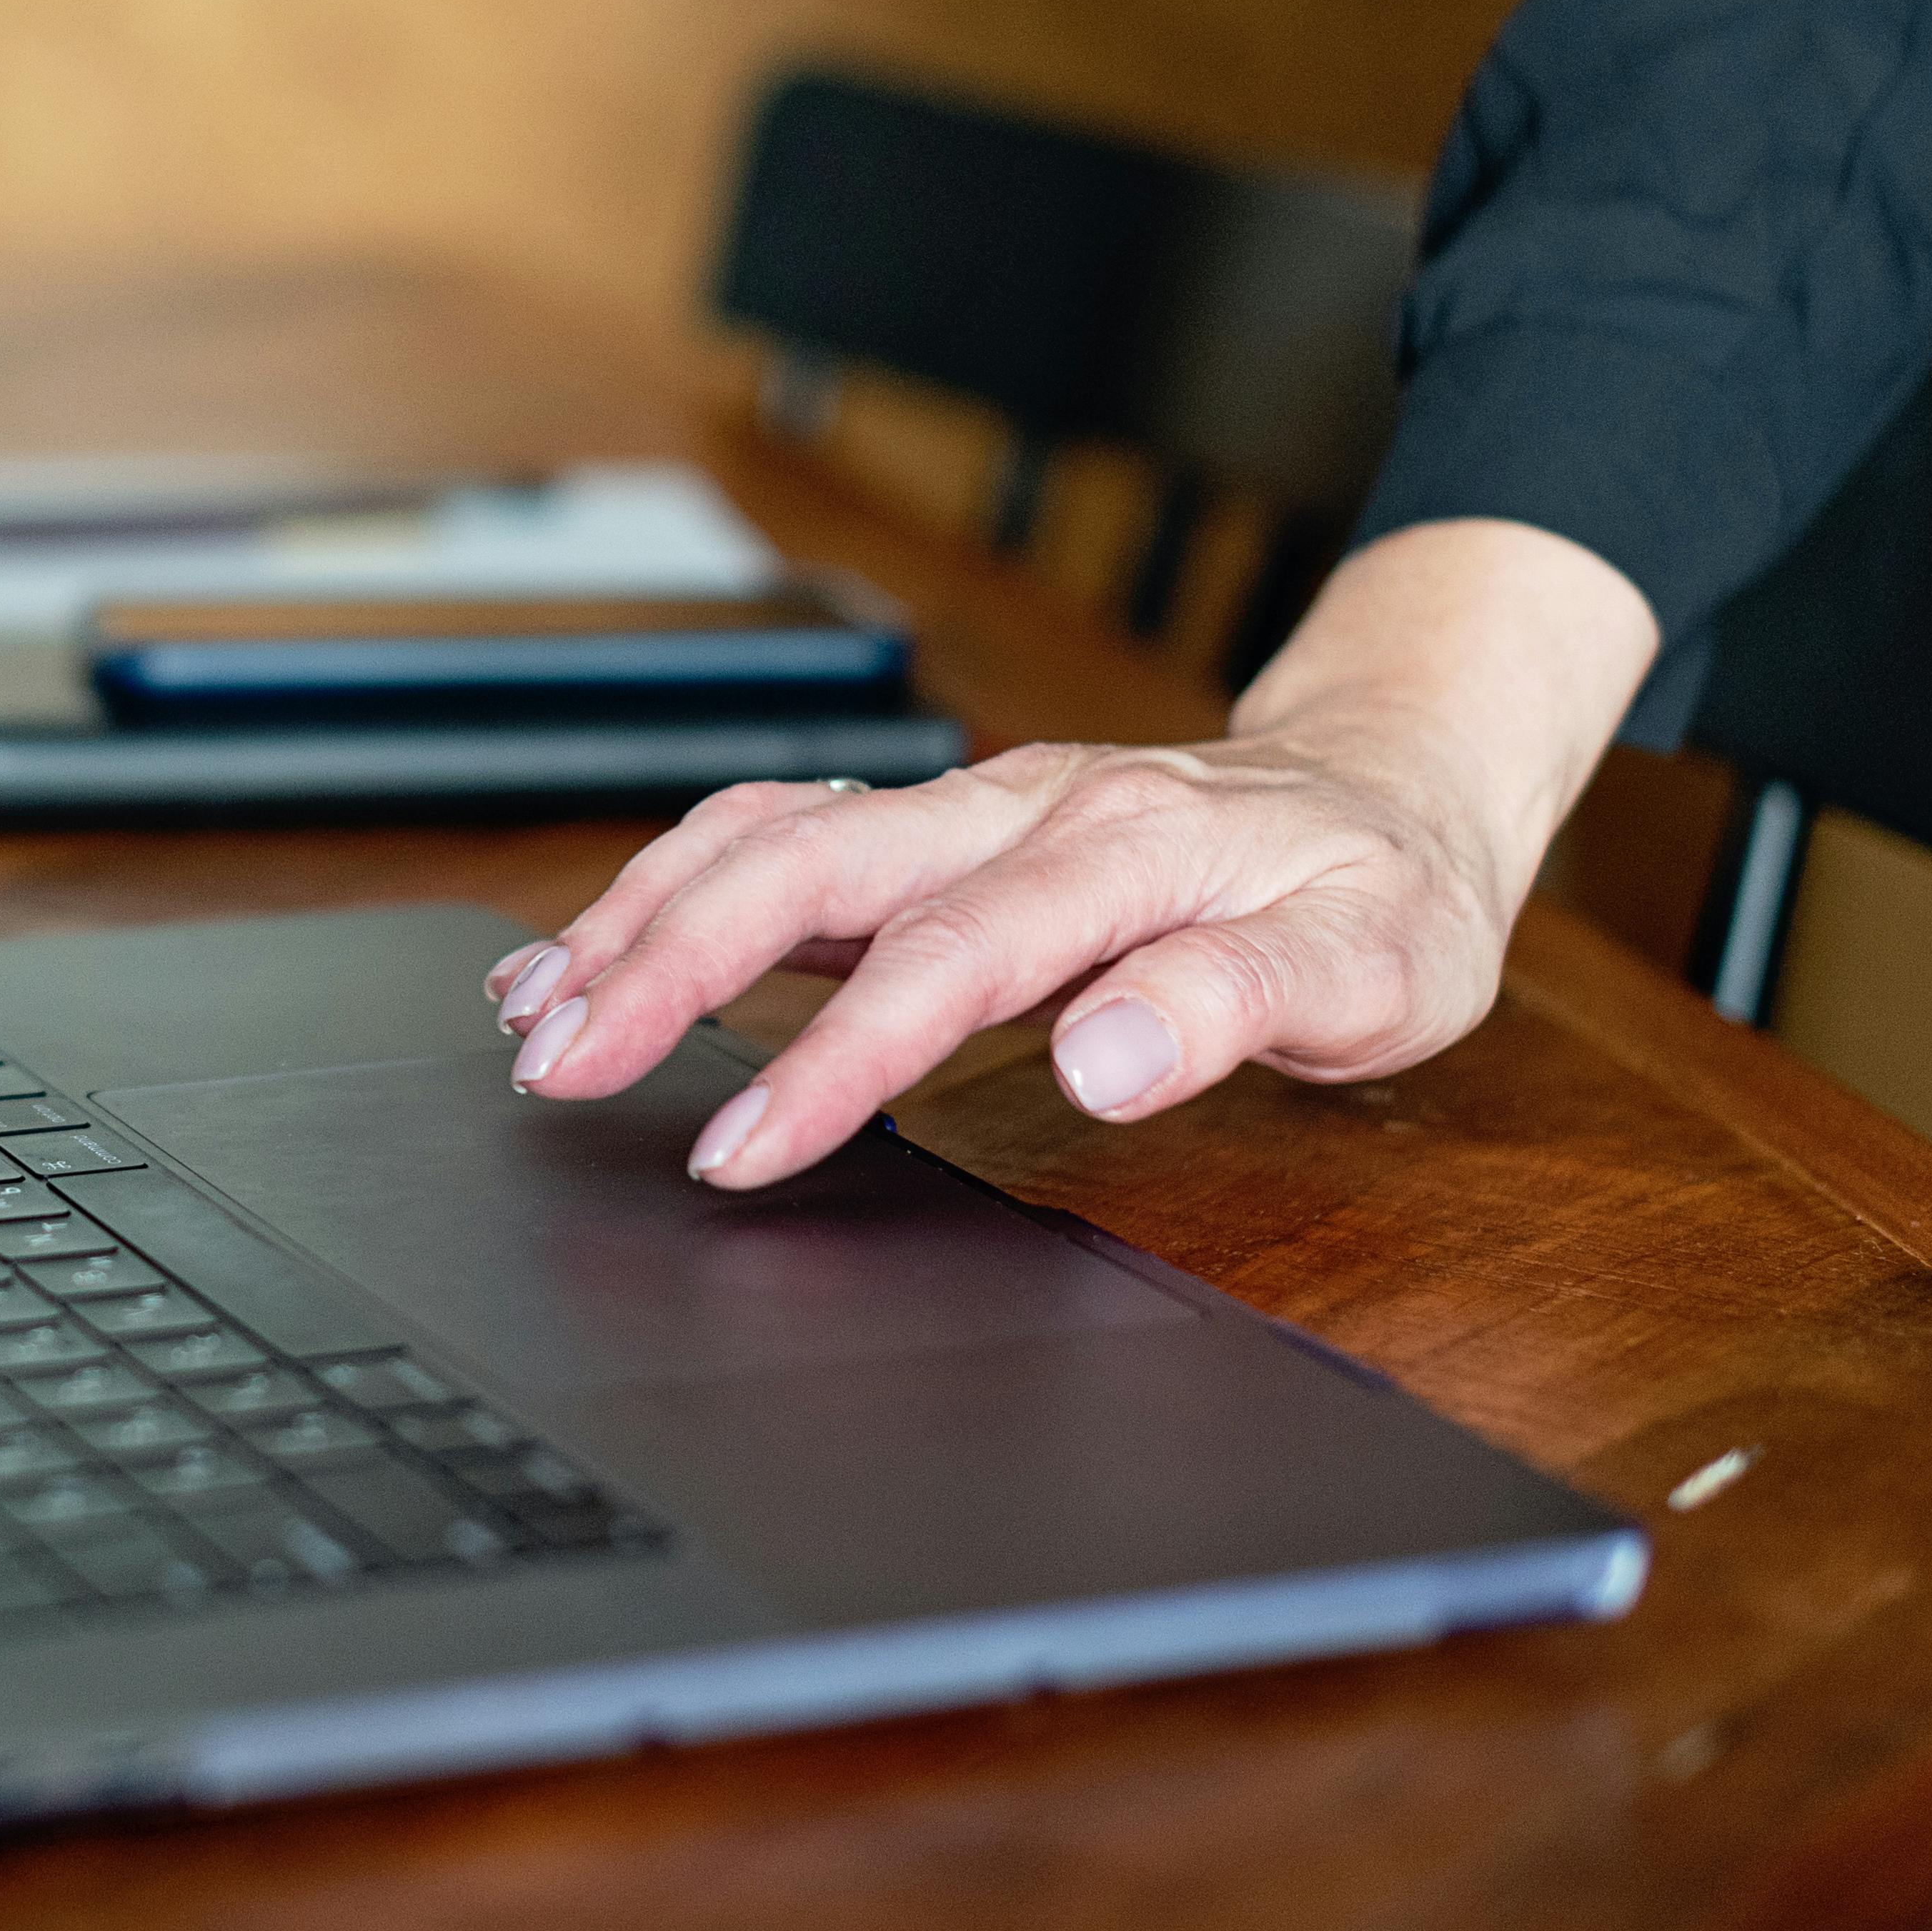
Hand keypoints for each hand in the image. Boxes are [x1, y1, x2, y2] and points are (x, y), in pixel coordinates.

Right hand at [480, 519, 1659, 1189]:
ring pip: (766, 830)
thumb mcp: (1376, 969)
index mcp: (1120, 847)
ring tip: (537, 1009)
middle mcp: (1018, 804)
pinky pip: (776, 828)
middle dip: (664, 960)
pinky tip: (595, 948)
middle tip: (559, 1063)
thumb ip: (1240, 1003)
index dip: (832, 1055)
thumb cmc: (1383, 893)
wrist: (1394, 783)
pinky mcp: (934, 823)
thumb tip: (1107, 1059)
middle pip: (805, 860)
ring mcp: (964, 805)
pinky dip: (669, 883)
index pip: (945, 956)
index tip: (740, 1147)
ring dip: (640, 914)